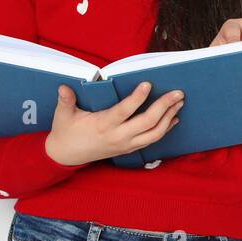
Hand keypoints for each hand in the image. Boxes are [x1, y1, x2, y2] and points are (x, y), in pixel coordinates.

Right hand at [44, 81, 183, 166]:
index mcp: (102, 125)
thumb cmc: (66, 132)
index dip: (137, 98)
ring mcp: (126, 145)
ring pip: (154, 134)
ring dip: (169, 117)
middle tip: (178, 92)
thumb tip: (64, 88)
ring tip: (179, 102)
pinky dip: (165, 129)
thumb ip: (66, 101)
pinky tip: (173, 118)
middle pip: (147, 122)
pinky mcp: (129, 149)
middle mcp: (118, 137)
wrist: (66, 156)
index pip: (124, 111)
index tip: (148, 84)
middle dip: (164, 106)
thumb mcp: (63, 115)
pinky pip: (152, 140)